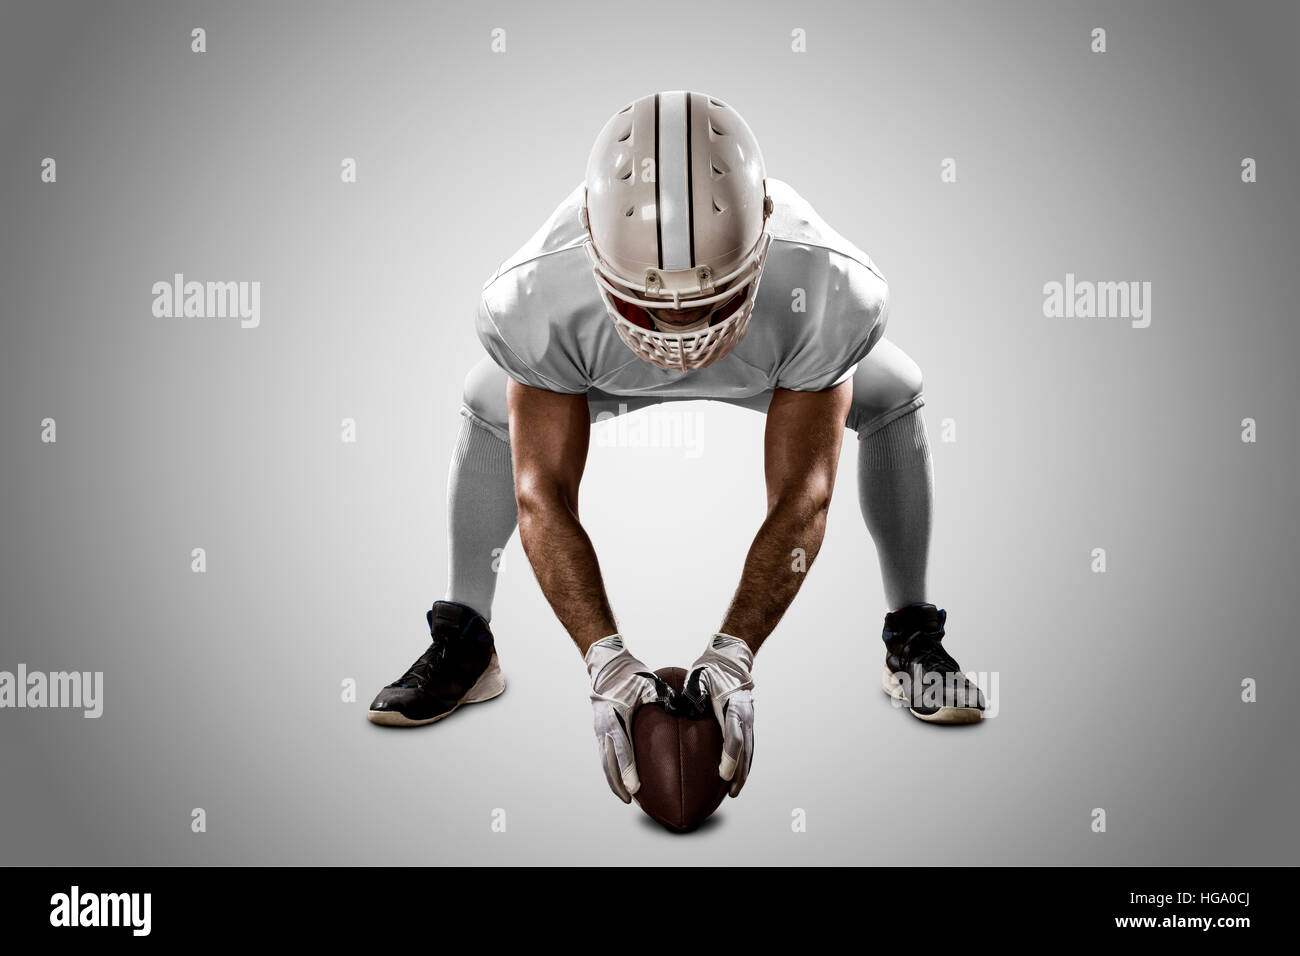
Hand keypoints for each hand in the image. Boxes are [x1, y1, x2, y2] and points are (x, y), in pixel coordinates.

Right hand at [585, 634, 671, 802]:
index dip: (627, 770)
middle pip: (608, 762)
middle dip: (618, 783)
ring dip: (614, 779)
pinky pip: (605, 753)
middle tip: (630, 800)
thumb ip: (665, 697)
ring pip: (605, 761)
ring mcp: (599, 728)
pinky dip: (612, 769)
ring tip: (626, 796)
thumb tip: (686, 709)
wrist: (606, 664)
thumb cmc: (629, 673)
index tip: (634, 788)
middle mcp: (604, 725)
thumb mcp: (649, 683)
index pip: (621, 749)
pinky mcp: (600, 729)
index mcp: (615, 716)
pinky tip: (623, 779)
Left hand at [684, 634, 755, 796]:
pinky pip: (746, 746)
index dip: (731, 757)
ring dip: (743, 771)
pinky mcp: (747, 721)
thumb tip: (673, 711)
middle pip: (746, 749)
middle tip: (732, 792)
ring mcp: (749, 718)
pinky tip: (732, 775)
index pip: (735, 735)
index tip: (724, 775)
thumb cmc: (710, 669)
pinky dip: (742, 762)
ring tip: (734, 791)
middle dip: (740, 772)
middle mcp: (745, 713)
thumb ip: (691, 695)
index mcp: (734, 704)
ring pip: (749, 750)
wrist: (730, 658)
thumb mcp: (698, 679)